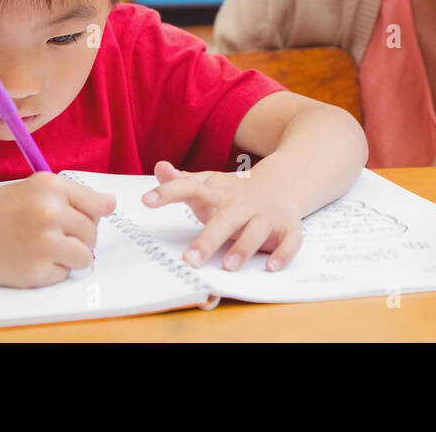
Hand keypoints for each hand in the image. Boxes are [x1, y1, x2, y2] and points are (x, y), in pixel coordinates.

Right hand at [0, 172, 114, 287]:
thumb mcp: (35, 189)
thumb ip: (75, 196)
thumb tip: (112, 204)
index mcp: (52, 186)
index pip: (98, 206)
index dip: (89, 216)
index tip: (75, 220)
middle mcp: (50, 212)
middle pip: (93, 233)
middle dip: (78, 238)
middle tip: (49, 235)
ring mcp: (44, 243)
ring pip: (85, 257)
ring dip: (70, 257)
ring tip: (44, 249)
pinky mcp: (35, 272)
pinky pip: (64, 275)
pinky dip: (51, 272)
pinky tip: (28, 259)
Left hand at [140, 160, 302, 271]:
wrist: (284, 181)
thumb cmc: (235, 192)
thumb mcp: (208, 183)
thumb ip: (182, 181)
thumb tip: (159, 167)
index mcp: (216, 194)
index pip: (188, 188)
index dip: (168, 192)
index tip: (146, 200)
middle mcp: (241, 204)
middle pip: (224, 220)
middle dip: (207, 239)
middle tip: (189, 260)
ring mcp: (266, 216)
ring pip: (256, 231)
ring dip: (243, 248)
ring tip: (228, 266)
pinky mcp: (287, 227)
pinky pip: (289, 241)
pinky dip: (282, 253)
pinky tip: (271, 266)